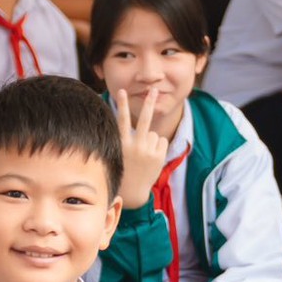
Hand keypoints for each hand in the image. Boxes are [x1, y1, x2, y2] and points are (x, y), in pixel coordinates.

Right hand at [115, 87, 168, 209]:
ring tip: (143, 154)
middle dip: (149, 103)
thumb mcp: (119, 153)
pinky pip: (162, 142)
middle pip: (145, 120)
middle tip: (154, 89)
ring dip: (151, 140)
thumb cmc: (124, 168)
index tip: (121, 90)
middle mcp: (135, 146)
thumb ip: (127, 138)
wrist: (132, 192)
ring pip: (154, 134)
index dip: (122, 105)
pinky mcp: (159, 157)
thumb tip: (143, 124)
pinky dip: (158, 147)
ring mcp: (148, 152)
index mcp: (122, 144)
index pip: (122, 120)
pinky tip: (152, 157)